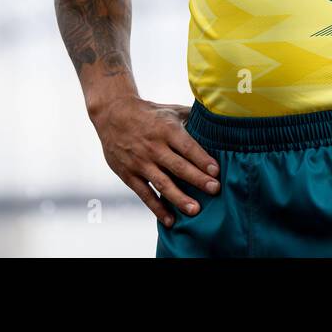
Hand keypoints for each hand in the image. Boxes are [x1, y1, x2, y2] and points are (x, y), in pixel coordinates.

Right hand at [91, 95, 220, 226]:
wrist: (113, 113)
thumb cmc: (149, 113)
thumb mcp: (170, 110)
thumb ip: (192, 117)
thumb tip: (218, 119)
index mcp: (166, 130)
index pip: (187, 147)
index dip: (202, 159)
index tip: (217, 172)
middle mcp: (154, 147)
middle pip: (178, 167)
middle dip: (198, 179)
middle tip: (215, 190)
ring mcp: (140, 162)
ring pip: (162, 184)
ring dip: (179, 198)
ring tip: (195, 210)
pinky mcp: (128, 175)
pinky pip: (145, 194)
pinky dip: (157, 209)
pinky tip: (170, 220)